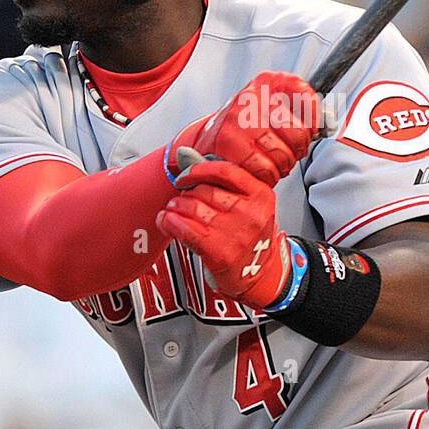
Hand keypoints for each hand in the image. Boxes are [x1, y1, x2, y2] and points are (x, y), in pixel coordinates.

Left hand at [157, 160, 292, 309]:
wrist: (259, 275)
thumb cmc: (248, 235)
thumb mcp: (246, 204)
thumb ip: (218, 180)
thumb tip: (185, 154)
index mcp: (261, 195)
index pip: (224, 171)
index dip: (198, 170)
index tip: (185, 176)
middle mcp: (251, 213)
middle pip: (204, 190)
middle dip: (186, 194)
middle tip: (181, 201)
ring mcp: (237, 234)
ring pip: (192, 208)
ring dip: (175, 208)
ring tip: (173, 211)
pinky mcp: (221, 253)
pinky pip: (185, 229)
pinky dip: (170, 223)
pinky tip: (167, 221)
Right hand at [170, 72, 320, 188]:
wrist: (208, 135)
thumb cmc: (246, 123)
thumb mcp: (272, 105)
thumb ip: (299, 109)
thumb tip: (325, 123)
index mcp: (267, 82)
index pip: (304, 94)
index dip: (313, 117)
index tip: (312, 128)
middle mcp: (253, 97)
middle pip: (297, 132)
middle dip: (299, 149)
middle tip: (291, 152)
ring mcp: (239, 119)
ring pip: (282, 153)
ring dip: (283, 165)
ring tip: (276, 162)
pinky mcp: (229, 142)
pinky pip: (263, 168)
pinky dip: (268, 175)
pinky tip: (264, 170)